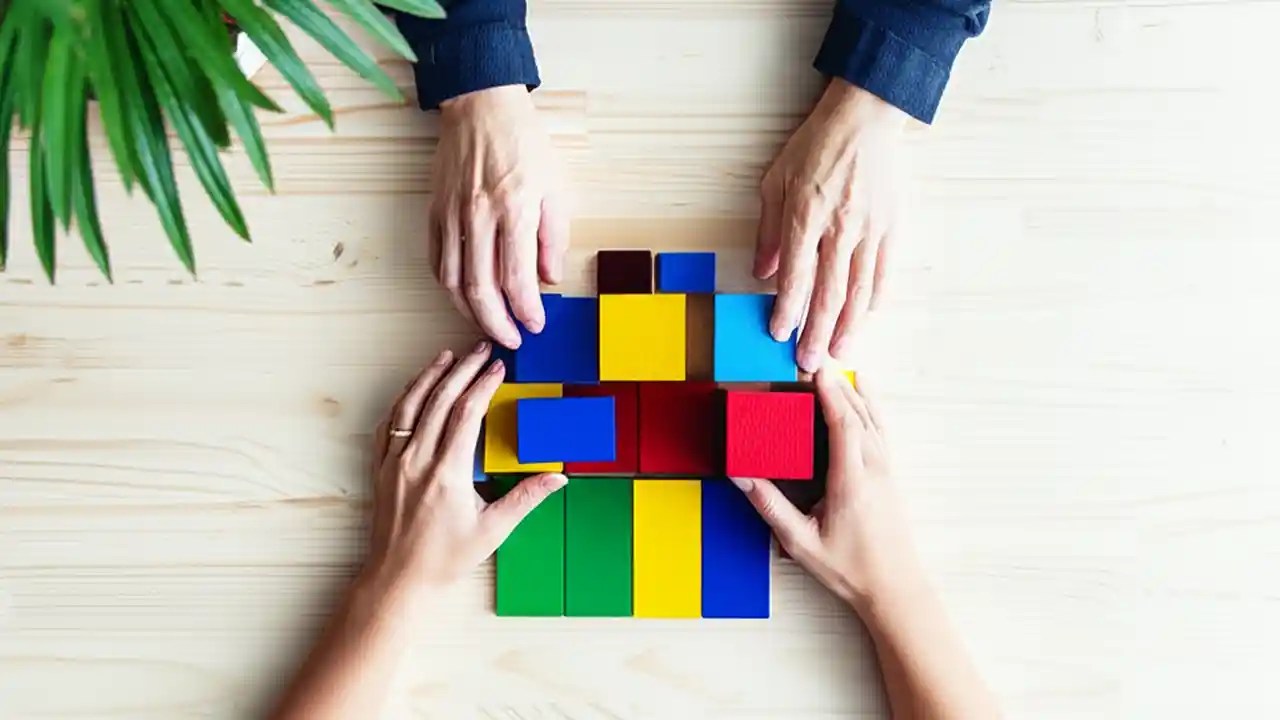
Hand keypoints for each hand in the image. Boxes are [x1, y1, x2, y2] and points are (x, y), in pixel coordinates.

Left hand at [365, 342, 567, 595]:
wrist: (399, 579)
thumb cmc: (445, 559)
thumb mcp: (493, 530)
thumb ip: (526, 498)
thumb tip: (559, 477)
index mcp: (447, 473)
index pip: (467, 414)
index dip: (484, 385)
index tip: (498, 368)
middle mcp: (417, 461)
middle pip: (440, 400)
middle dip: (462, 370)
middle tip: (481, 350)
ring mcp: (394, 462)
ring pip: (410, 405)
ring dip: (429, 376)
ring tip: (447, 356)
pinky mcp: (380, 469)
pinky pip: (389, 424)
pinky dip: (404, 400)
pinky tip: (415, 389)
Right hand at [431, 85, 569, 348]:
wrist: (481, 105)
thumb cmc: (524, 144)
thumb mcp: (556, 188)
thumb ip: (553, 238)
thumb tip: (549, 280)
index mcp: (515, 210)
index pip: (518, 279)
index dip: (527, 311)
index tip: (536, 326)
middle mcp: (479, 216)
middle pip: (482, 290)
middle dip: (498, 324)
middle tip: (511, 339)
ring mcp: (452, 215)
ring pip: (453, 282)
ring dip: (471, 312)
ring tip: (489, 324)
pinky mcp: (434, 211)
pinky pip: (437, 261)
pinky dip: (450, 286)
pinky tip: (465, 296)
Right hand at [730, 366, 921, 612]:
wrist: (896, 589)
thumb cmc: (850, 569)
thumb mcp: (800, 542)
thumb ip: (770, 506)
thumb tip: (741, 477)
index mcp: (851, 482)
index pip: (843, 425)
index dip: (829, 394)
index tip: (814, 371)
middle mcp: (874, 470)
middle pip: (858, 414)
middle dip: (836, 385)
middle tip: (815, 362)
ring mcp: (886, 472)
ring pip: (872, 420)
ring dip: (853, 393)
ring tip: (836, 370)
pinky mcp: (891, 477)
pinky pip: (881, 431)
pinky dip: (871, 407)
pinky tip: (865, 395)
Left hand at [755, 79, 907, 371]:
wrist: (866, 117)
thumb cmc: (816, 145)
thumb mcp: (776, 180)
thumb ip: (769, 229)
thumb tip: (764, 272)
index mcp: (806, 215)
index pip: (794, 276)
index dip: (786, 310)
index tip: (779, 334)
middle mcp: (839, 227)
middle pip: (828, 293)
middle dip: (816, 332)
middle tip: (809, 361)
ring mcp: (869, 229)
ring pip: (859, 290)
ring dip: (848, 327)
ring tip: (839, 352)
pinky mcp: (892, 227)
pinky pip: (883, 273)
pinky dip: (874, 300)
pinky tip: (866, 319)